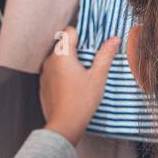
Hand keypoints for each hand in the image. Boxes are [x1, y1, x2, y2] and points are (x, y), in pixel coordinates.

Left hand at [39, 27, 120, 145]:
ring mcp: (44, 73)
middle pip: (64, 46)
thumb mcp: (98, 77)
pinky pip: (53, 73)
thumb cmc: (82, 100)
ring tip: (83, 76)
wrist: (64, 125)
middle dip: (77, 50)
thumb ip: (105, 55)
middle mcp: (50, 61)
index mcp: (62, 55)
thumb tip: (114, 39)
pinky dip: (63, 75)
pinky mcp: (43, 85)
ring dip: (70, 63)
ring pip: (58, 59)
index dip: (82, 34)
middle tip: (92, 62)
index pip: (69, 31)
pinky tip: (73, 86)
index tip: (92, 43)